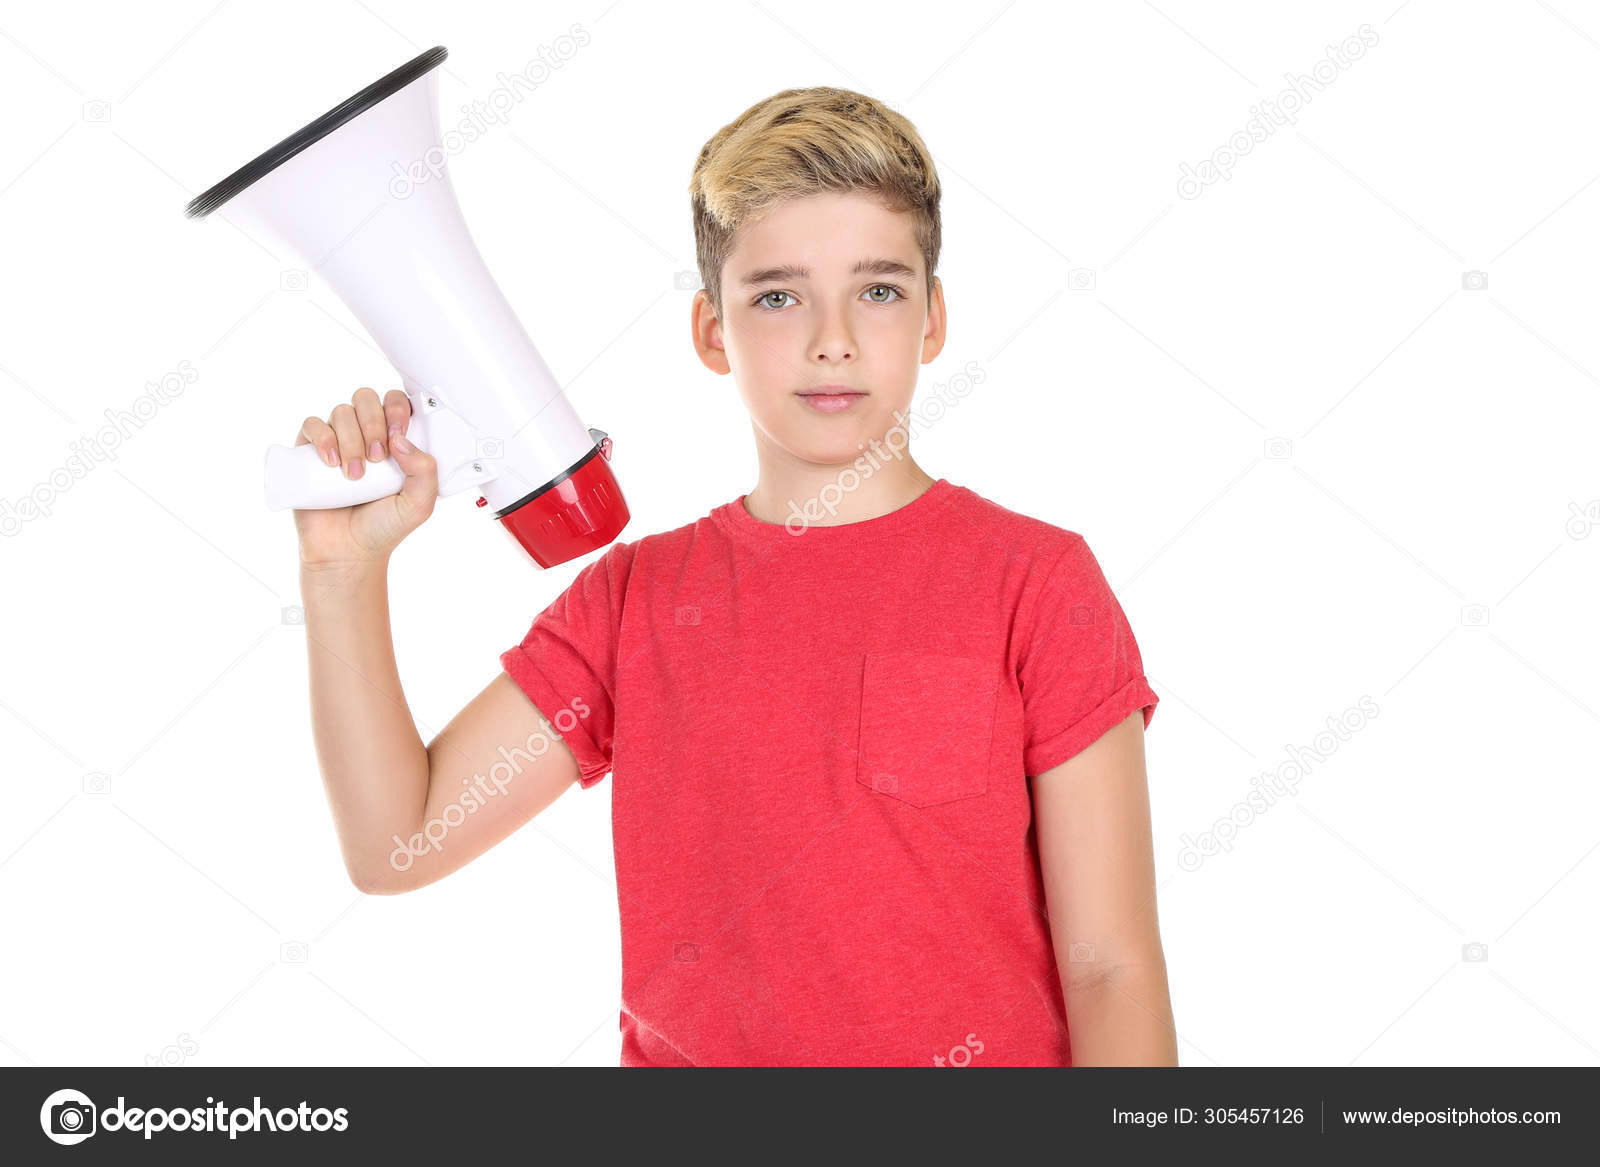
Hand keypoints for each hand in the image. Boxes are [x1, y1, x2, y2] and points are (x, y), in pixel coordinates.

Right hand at [292, 387, 438, 571]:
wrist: (347, 551)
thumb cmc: (384, 526)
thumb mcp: (419, 504)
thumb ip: (425, 472)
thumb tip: (400, 440)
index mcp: (394, 440)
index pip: (396, 402)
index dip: (397, 409)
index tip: (398, 437)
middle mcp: (365, 434)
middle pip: (367, 399)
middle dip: (374, 424)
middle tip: (377, 459)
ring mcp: (337, 440)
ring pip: (341, 411)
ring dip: (350, 439)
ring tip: (355, 475)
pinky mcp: (309, 451)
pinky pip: (312, 425)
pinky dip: (322, 437)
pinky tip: (331, 461)